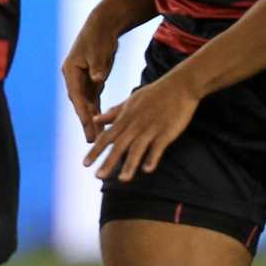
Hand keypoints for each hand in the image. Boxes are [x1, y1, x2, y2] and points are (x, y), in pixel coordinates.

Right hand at [61, 17, 119, 141]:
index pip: (76, 95)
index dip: (82, 111)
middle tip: (92, 140)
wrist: (102, 26)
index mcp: (71, 71)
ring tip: (97, 138)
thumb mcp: (98, 51)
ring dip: (91, 120)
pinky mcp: (91, 81)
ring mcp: (82, 80)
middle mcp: (73, 78)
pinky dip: (96, 111)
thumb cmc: (99, 37)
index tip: (88, 125)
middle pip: (79, 103)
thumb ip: (98, 66)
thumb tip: (97, 79)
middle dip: (85, 122)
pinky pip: (93, 100)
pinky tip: (101, 125)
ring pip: (86, 104)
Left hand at [85, 72, 200, 182]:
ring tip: (122, 180)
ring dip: (129, 164)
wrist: (179, 85)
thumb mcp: (131, 100)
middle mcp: (135, 125)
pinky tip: (147, 170)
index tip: (85, 164)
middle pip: (119, 145)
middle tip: (98, 177)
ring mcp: (151, 128)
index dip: (95, 151)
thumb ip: (114, 112)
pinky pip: (158, 147)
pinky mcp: (166, 131)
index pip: (107, 137)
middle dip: (108, 162)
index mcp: (126, 118)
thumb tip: (95, 118)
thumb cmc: (155, 93)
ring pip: (137, 148)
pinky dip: (152, 157)